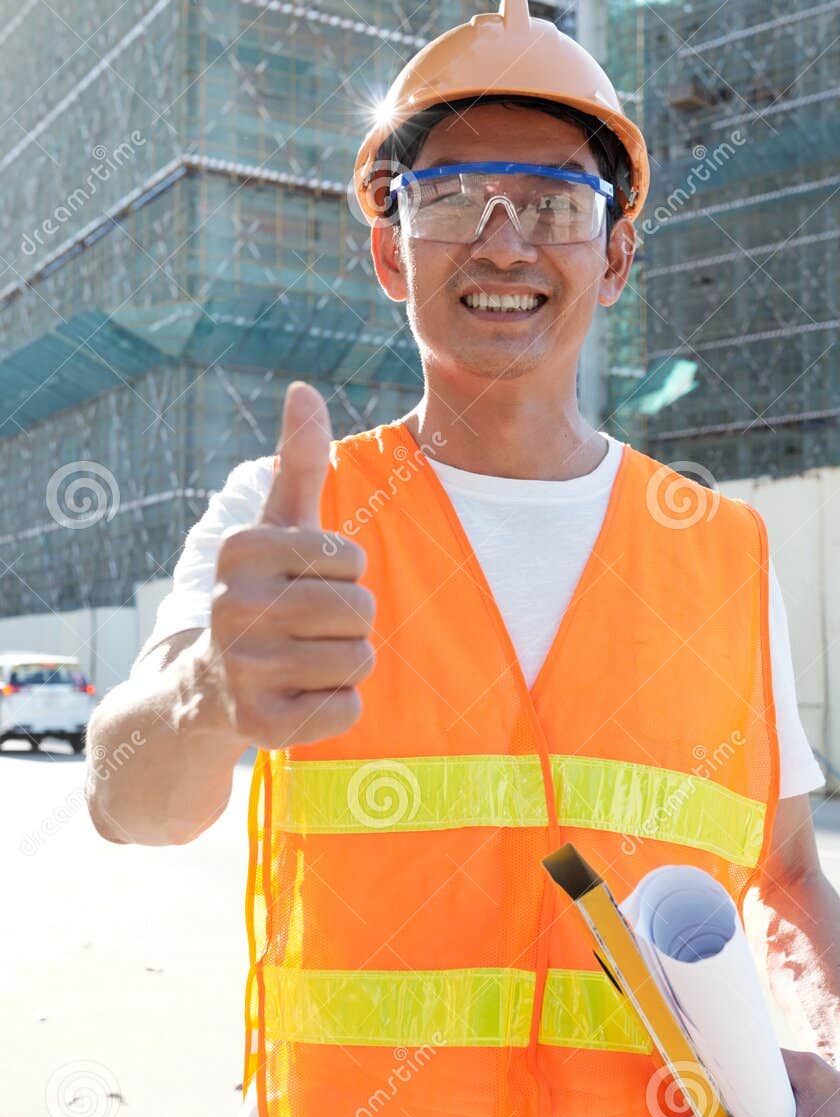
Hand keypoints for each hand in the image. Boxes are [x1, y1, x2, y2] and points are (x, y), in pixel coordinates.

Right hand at [198, 380, 374, 749]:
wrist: (203, 691)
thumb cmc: (261, 596)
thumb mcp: (276, 530)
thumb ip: (297, 462)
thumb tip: (305, 389)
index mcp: (241, 551)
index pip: (351, 557)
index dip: (343, 573)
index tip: (303, 582)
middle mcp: (230, 606)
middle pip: (360, 611)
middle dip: (351, 622)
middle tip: (308, 630)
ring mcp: (243, 670)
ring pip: (359, 659)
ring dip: (345, 664)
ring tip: (302, 662)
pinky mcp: (260, 727)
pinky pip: (348, 710)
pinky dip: (336, 708)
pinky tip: (297, 699)